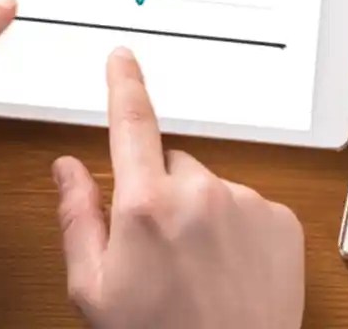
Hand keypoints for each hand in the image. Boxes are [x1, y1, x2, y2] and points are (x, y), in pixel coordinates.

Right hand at [52, 48, 305, 328]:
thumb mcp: (92, 289)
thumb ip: (78, 219)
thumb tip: (67, 169)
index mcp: (146, 205)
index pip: (131, 123)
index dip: (123, 84)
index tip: (121, 58)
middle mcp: (199, 193)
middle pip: (170, 165)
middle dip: (159, 193)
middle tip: (156, 249)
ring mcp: (245, 203)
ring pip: (211, 189)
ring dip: (201, 215)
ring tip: (198, 269)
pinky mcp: (280, 220)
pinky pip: (248, 207)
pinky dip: (237, 230)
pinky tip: (229, 270)